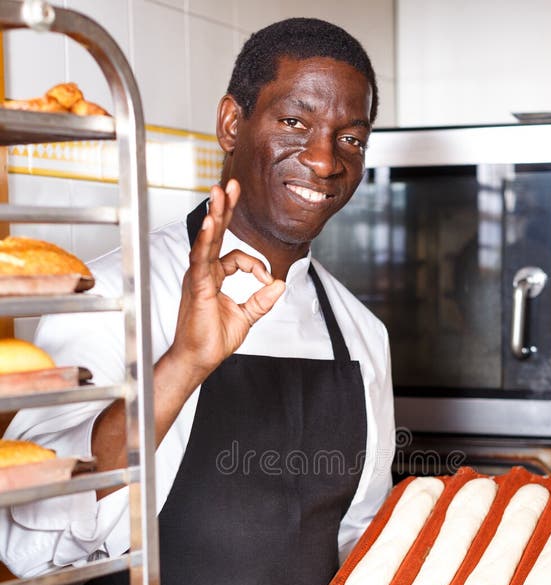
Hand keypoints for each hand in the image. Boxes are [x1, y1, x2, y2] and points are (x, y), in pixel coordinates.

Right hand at [170, 179, 284, 384]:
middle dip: (225, 209)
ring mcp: (198, 277)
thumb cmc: (214, 340)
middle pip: (216, 234)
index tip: (267, 281)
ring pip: (208, 240)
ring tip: (220, 191)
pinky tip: (212, 223)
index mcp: (214, 277)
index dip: (256, 265)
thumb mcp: (246, 318)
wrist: (199, 359)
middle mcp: (203, 273)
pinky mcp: (196, 286)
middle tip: (231, 185)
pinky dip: (206, 239)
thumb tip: (280, 285)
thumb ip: (262, 301)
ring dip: (215, 214)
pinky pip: (201, 258)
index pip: (237, 257)